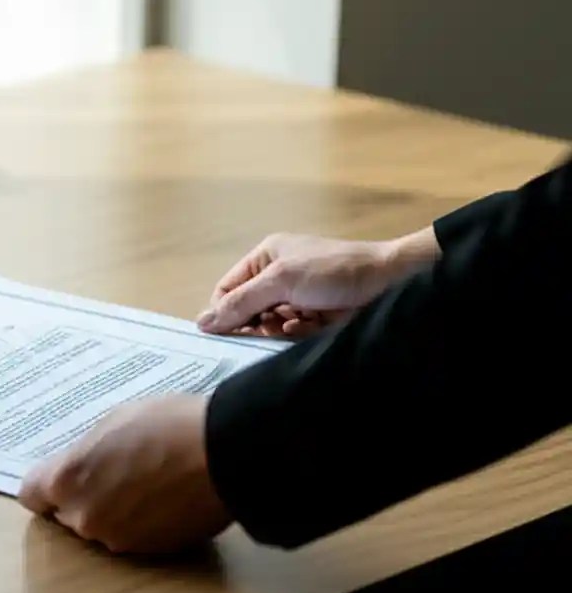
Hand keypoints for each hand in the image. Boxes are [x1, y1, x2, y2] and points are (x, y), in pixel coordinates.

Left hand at [18, 394, 230, 554]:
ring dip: (113, 511)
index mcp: (67, 479)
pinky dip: (140, 523)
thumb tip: (81, 466)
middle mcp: (85, 517)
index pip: (31, 494)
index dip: (45, 485)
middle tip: (112, 472)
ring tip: (146, 482)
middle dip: (82, 497)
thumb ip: (85, 453)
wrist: (224, 454)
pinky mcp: (149, 553)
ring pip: (100, 527)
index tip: (62, 476)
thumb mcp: (111, 423)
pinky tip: (163, 499)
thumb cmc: (167, 427)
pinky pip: (131, 538)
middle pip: (66, 513)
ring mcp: (117, 539)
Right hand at [197, 228, 440, 337]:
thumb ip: (240, 302)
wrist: (389, 284)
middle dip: (251, 322)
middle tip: (258, 332)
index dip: (222, 310)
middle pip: (246, 309)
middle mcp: (279, 276)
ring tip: (290, 325)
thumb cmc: (334, 271)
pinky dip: (294, 334)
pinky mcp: (315, 318)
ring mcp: (298, 298)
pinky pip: (291, 333)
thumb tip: (202, 323)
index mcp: (266, 258)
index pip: (227, 288)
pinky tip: (306, 328)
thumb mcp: (281, 281)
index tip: (220, 334)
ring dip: (275, 329)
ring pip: (268, 325)